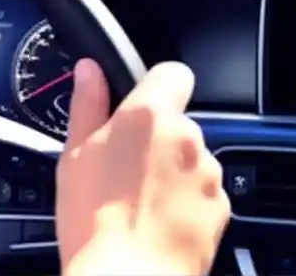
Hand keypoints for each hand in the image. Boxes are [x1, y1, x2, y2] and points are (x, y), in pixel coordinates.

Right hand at [55, 59, 228, 275]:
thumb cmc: (94, 223)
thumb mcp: (74, 156)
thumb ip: (87, 105)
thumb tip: (90, 71)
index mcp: (149, 115)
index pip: (172, 72)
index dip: (156, 86)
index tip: (139, 107)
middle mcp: (186, 137)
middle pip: (178, 122)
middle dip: (157, 139)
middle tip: (125, 168)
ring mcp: (208, 173)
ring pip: (192, 158)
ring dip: (173, 171)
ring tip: (140, 201)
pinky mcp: (221, 206)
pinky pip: (204, 192)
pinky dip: (187, 201)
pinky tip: (158, 221)